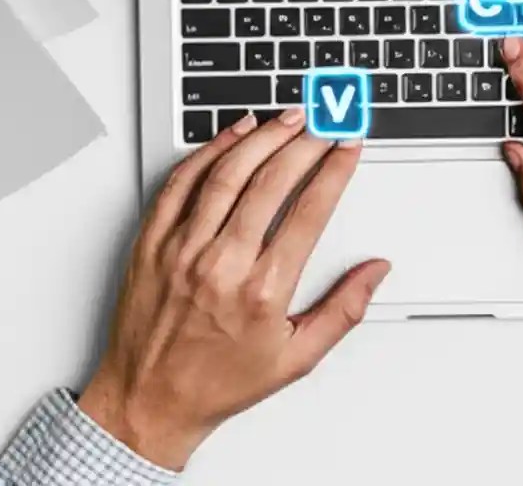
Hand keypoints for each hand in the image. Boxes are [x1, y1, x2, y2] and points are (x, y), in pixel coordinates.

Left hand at [79, 110, 388, 469]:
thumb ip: (342, 310)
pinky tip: (232, 134)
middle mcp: (221, 264)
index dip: (335, 171)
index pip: (309, 211)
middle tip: (325, 123)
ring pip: (227, 174)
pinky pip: (181, 184)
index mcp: (262, 292)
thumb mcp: (296, 358)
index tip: (348, 149)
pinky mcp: (152, 243)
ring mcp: (182, 250)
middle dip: (305, 143)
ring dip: (262, 137)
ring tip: (288, 119)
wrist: (148, 403)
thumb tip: (374, 271)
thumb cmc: (217, 384)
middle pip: (271, 182)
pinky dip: (208, 152)